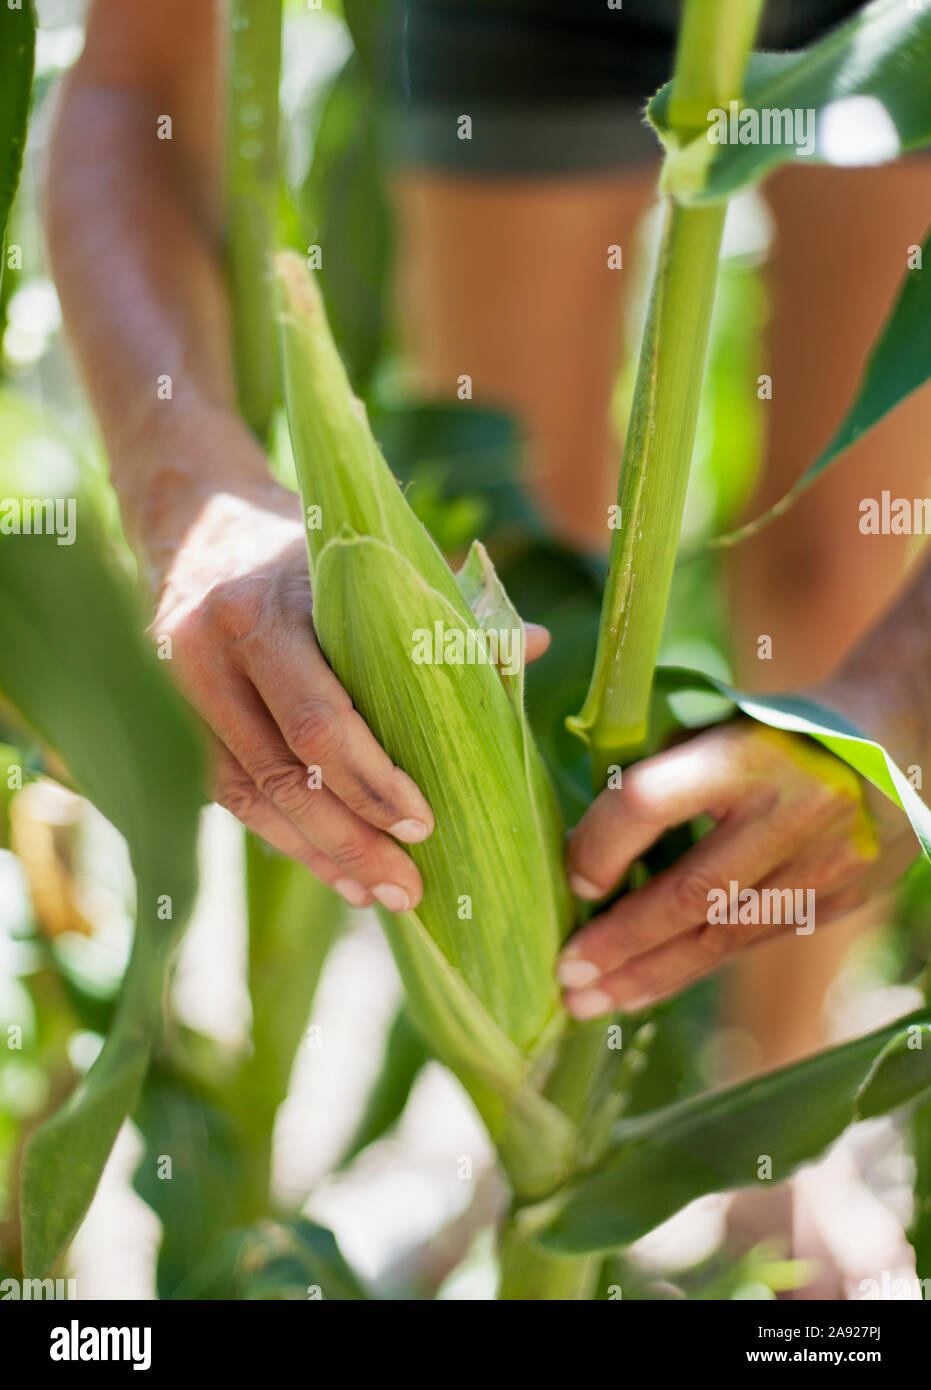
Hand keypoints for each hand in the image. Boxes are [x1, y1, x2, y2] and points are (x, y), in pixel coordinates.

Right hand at [148, 464, 548, 911]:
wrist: (197, 530)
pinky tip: (332, 869)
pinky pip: (230, 796)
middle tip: (409, 887)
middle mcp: (209, 649)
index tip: (424, 825)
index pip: (319, 715)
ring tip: (377, 895)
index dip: (372, 781)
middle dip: (351, 839)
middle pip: (283, 770)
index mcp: (265, 604)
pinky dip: (285, 839)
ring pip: (250, 796)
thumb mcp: (369, 560)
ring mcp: (178, 690)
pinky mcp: (173, 722)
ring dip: (318, 853)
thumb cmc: (306, 551)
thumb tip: (532, 644)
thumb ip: (445, 604)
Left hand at [558, 710, 916, 1018]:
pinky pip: (756, 941)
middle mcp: (795, 812)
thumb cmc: (782, 728)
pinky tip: (653, 984)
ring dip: (651, 975)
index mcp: (749, 752)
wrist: (900, 734)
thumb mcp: (723, 726)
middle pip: (690, 894)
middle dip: (620, 943)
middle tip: (566, 977)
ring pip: (724, 937)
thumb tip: (586, 852)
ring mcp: (828, 864)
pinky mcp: (846, 898)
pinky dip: (698, 966)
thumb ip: (664, 777)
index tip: (572, 881)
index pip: (650, 802)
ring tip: (594, 1001)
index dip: (600, 846)